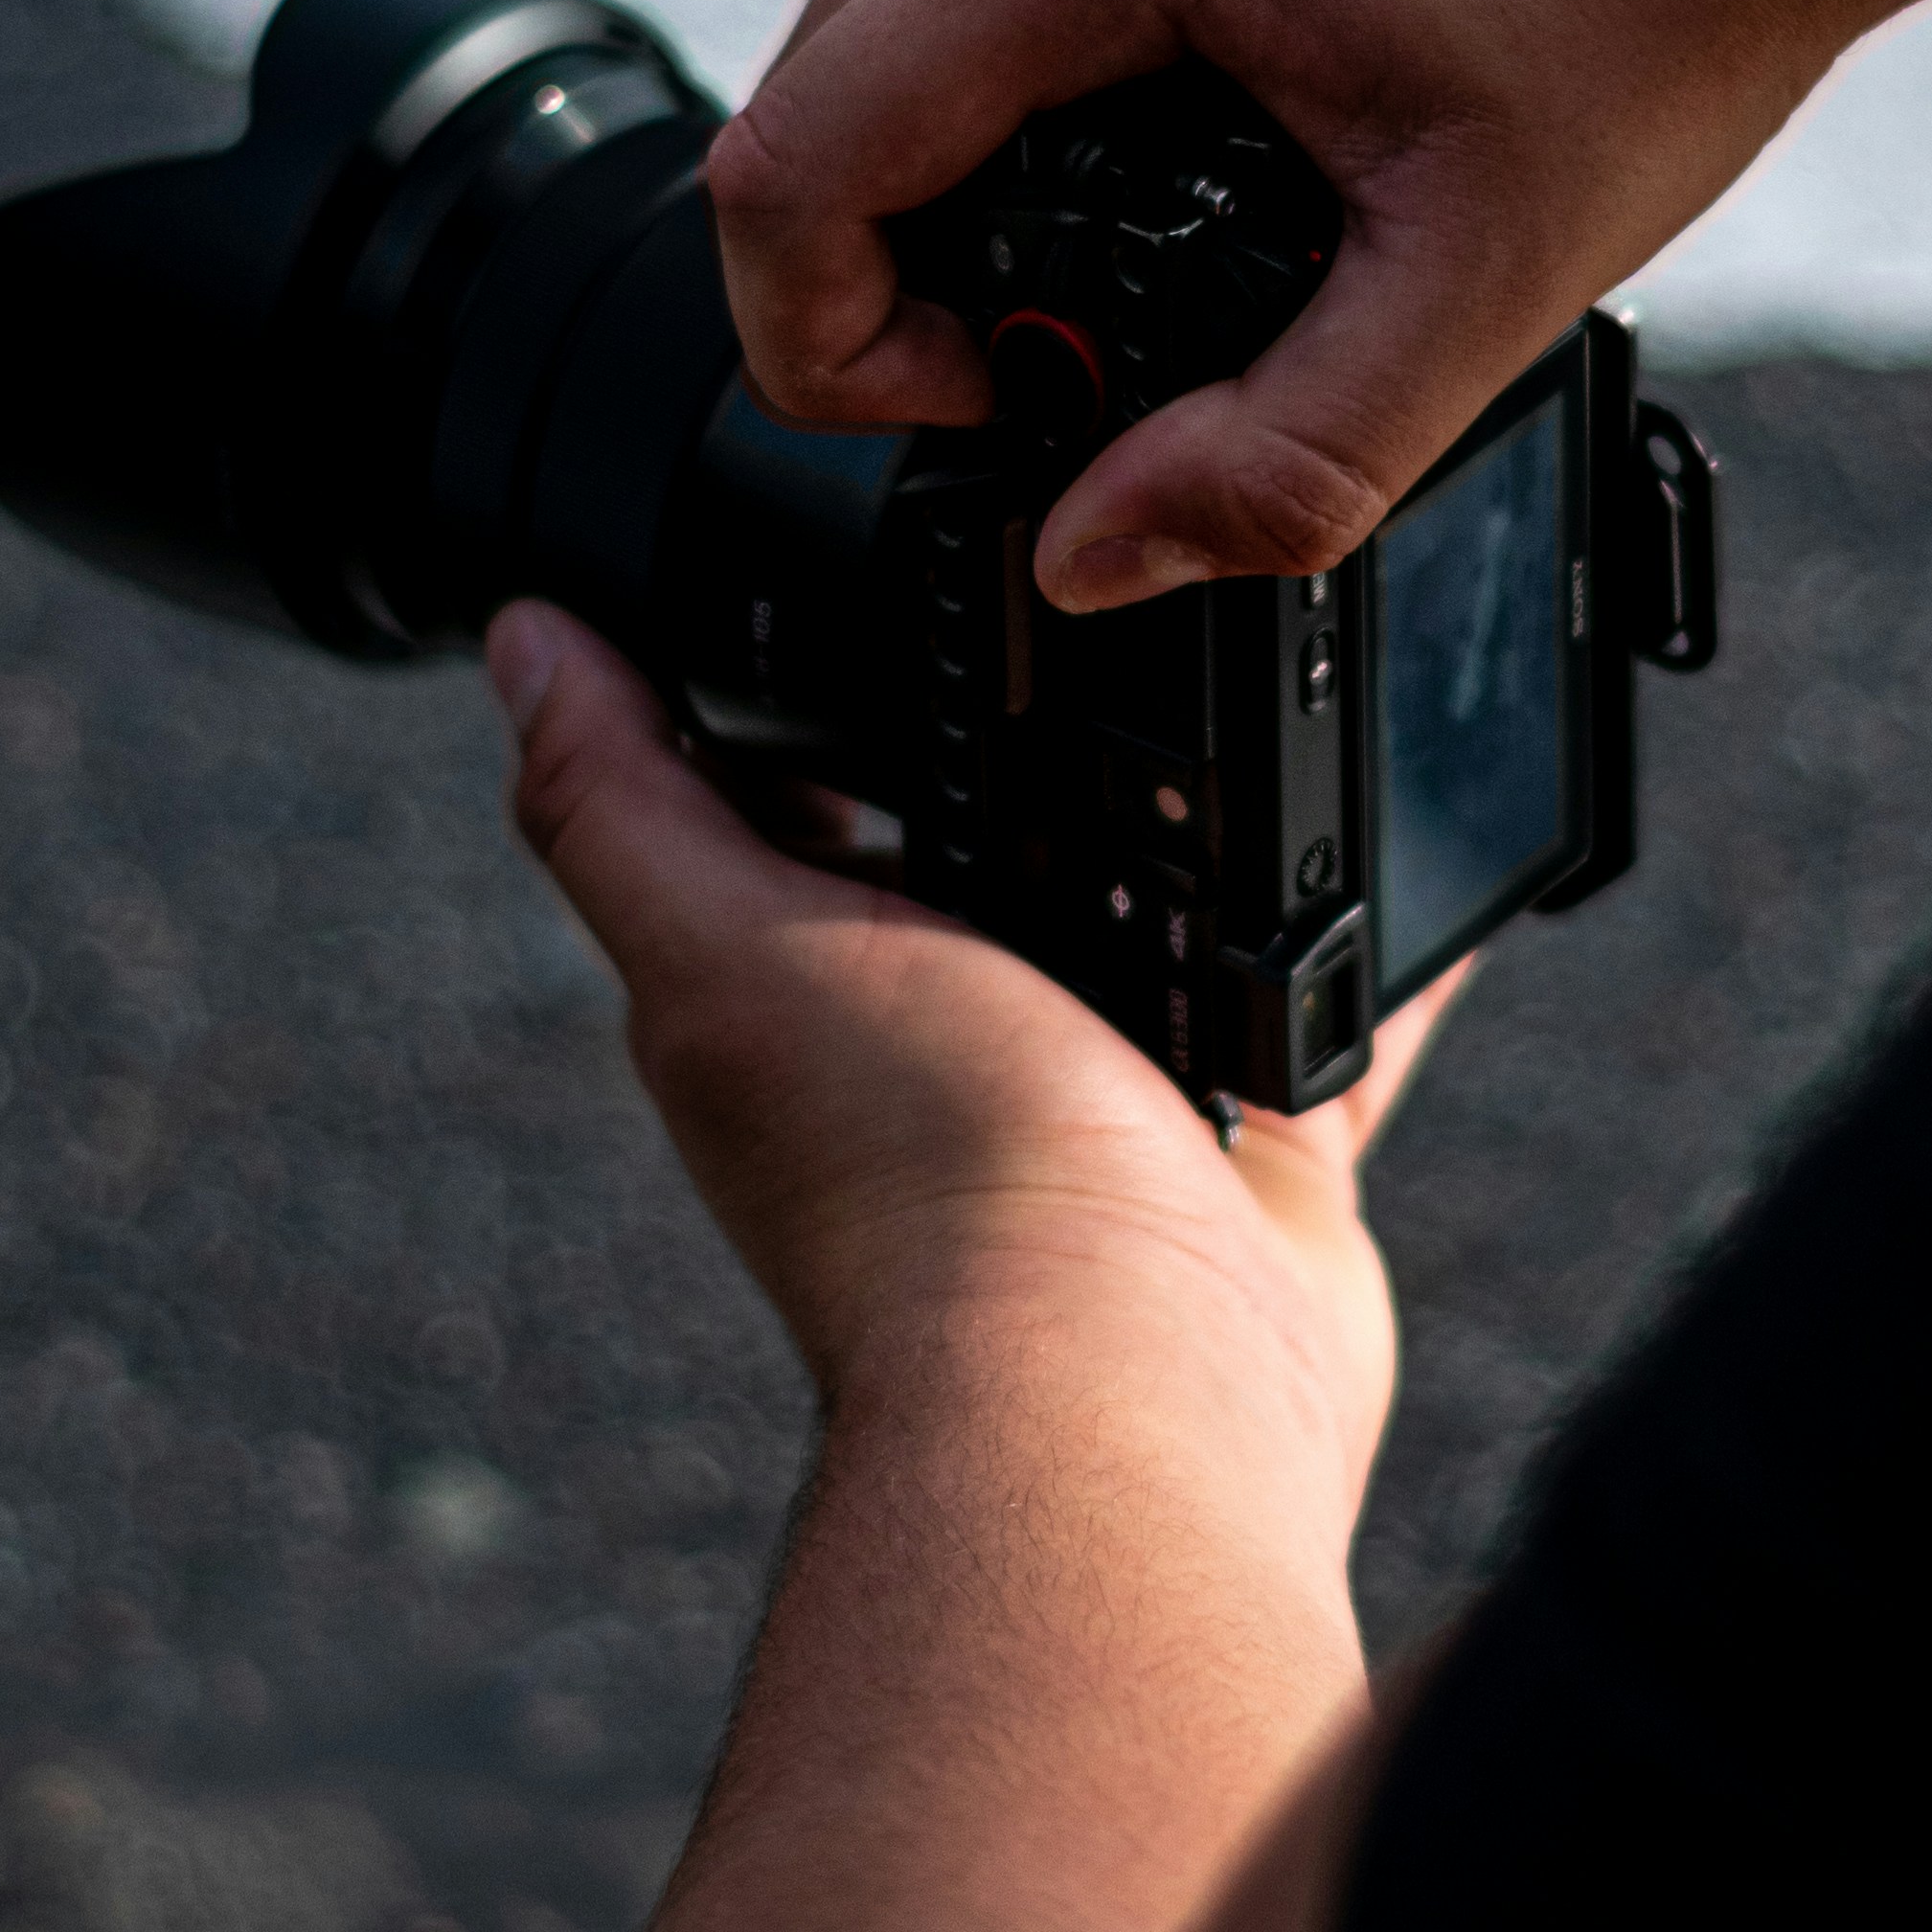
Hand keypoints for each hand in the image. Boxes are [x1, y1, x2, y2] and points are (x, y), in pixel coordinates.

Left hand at [489, 605, 1457, 1479]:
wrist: (1131, 1381)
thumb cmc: (915, 1184)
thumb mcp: (726, 945)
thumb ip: (618, 797)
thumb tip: (522, 643)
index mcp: (799, 985)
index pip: (788, 795)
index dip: (821, 684)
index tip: (880, 550)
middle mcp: (950, 1035)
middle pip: (995, 835)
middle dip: (1048, 726)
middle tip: (1116, 591)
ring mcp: (1111, 1088)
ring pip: (1169, 901)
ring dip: (1211, 810)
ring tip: (1264, 669)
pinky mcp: (1258, 1132)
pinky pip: (1332, 996)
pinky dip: (1367, 926)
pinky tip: (1409, 833)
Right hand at [698, 0, 1931, 619]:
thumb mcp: (1491, 277)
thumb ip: (1283, 457)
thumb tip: (1091, 557)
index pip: (800, 164)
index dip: (833, 345)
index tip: (993, 409)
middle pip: (829, 68)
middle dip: (906, 249)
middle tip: (1088, 350)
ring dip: (986, 129)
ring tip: (1182, 217)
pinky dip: (1064, 10)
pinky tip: (1240, 76)